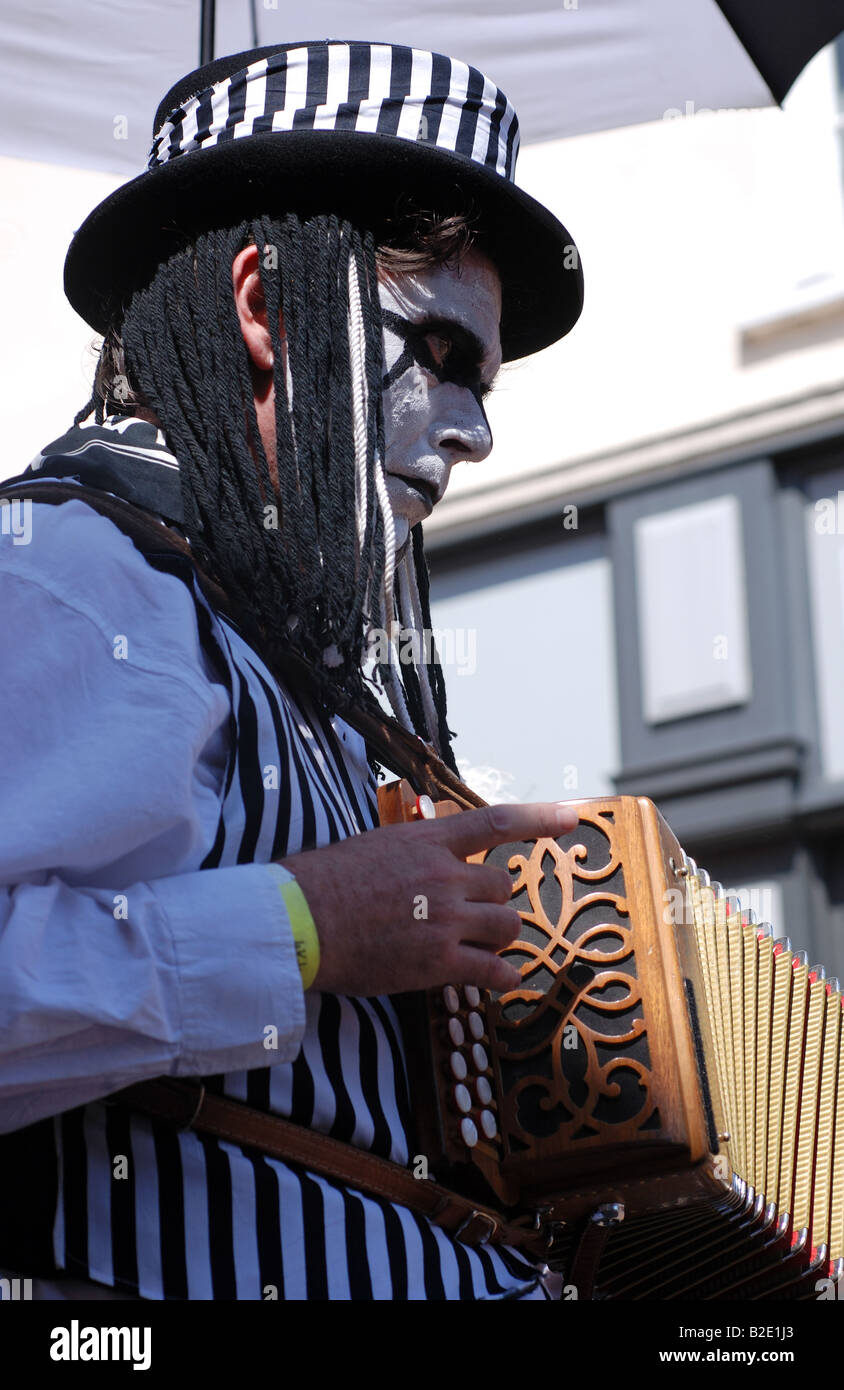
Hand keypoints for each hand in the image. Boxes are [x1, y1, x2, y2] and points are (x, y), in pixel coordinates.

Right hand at [277, 801, 576, 996]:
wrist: (297, 921)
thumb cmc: (324, 883)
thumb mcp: (375, 845)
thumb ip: (415, 850)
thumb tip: (435, 857)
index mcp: (428, 839)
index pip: (496, 822)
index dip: (539, 819)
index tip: (570, 818)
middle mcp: (444, 875)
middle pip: (504, 886)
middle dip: (495, 902)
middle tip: (475, 916)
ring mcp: (444, 919)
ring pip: (506, 925)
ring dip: (498, 937)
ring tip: (478, 946)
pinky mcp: (438, 962)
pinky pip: (493, 970)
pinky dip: (502, 977)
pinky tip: (499, 981)